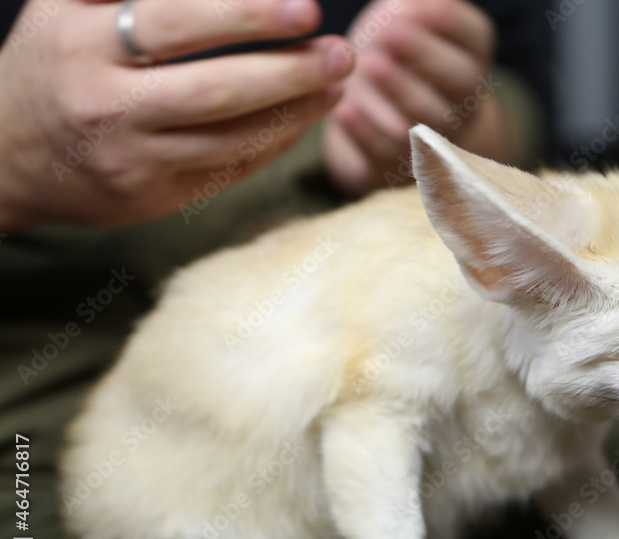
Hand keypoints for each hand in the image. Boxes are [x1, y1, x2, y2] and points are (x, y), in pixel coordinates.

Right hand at [0, 0, 354, 229]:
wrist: (6, 157)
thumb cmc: (56, 64)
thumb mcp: (72, 6)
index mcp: (84, 42)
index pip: (177, 23)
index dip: (246, 15)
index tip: (304, 10)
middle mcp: (106, 105)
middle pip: (215, 89)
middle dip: (290, 71)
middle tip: (343, 53)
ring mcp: (132, 159)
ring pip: (231, 139)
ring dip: (295, 113)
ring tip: (336, 85)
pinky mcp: (152, 197)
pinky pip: (228, 170)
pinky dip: (273, 143)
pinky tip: (303, 118)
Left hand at [323, 0, 506, 197]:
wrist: (370, 114)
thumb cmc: (388, 53)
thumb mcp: (402, 19)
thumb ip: (411, 6)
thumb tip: (405, 5)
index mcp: (470, 58)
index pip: (475, 37)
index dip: (444, 20)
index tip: (405, 8)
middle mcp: (463, 103)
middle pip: (459, 82)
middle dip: (422, 55)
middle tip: (387, 34)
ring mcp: (436, 140)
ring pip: (428, 121)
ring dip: (398, 93)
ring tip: (365, 67)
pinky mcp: (399, 168)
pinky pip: (389, 155)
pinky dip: (366, 133)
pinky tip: (344, 109)